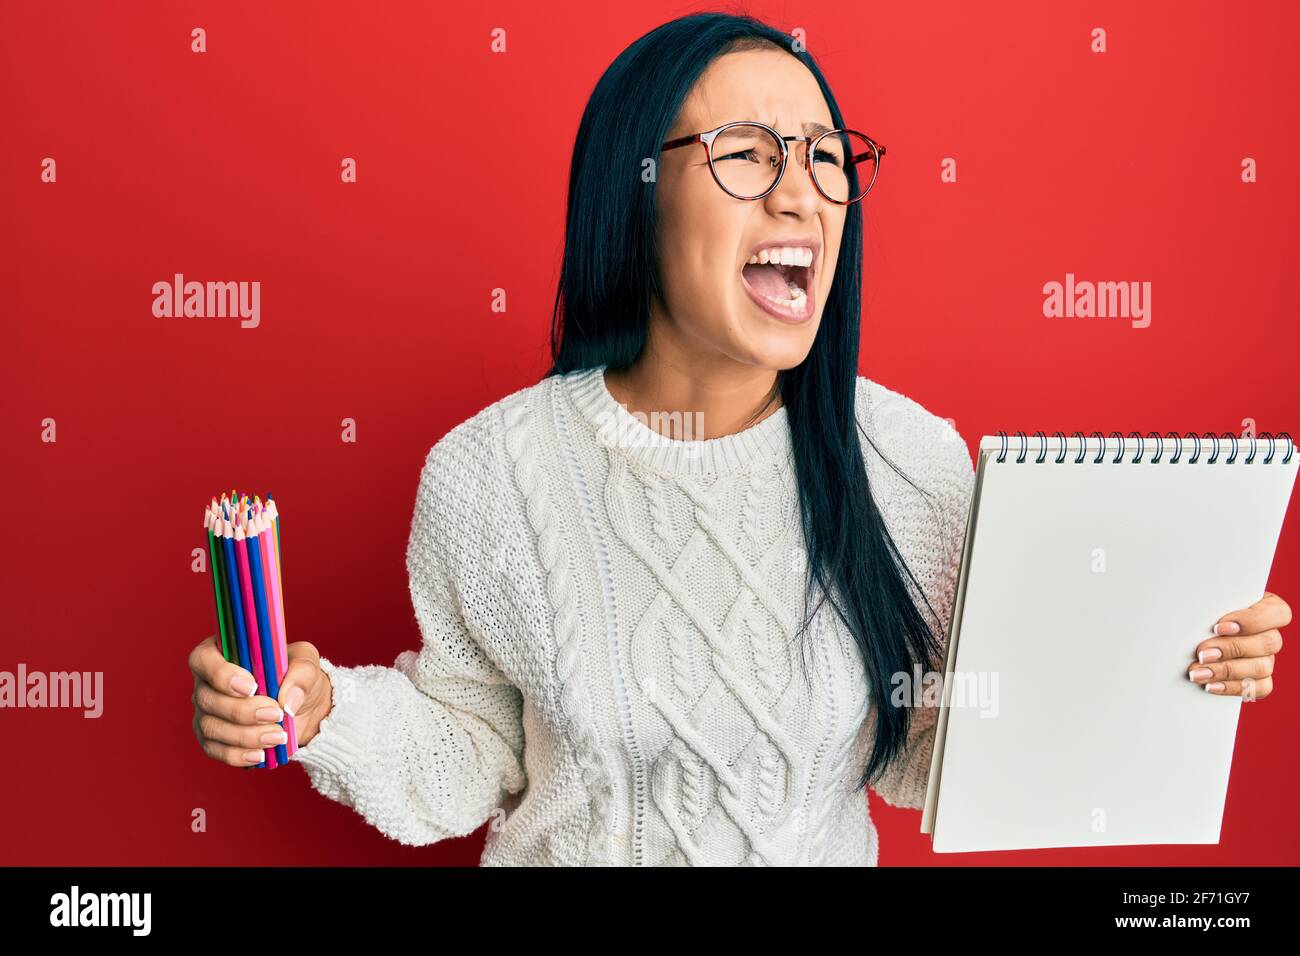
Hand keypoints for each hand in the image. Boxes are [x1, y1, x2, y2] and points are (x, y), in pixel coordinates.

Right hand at [188, 636, 332, 765]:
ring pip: (211, 727)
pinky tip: (261, 754)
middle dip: (242, 710)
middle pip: (207, 698)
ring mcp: (206, 712)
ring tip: (278, 735)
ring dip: (245, 735)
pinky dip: (239, 755)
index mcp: (223, 653)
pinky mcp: (212, 739)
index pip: (203, 659)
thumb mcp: (307, 663)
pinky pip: (215, 750)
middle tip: (276, 714)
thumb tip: (287, 699)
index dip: (221, 674)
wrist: (303, 708)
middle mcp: (207, 682)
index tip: (251, 686)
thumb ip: (302, 673)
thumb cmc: (297, 676)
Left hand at [1188, 592, 1289, 700]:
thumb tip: (1199, 612)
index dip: (1251, 621)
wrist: (1186, 637)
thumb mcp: (1206, 604)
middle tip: (1201, 652)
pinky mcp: (1260, 680)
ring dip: (1227, 670)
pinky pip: (1259, 688)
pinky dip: (1232, 688)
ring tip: (1198, 672)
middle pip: (1268, 643)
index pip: (1278, 613)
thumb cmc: (1198, 612)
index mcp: (1266, 608)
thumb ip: (1212, 607)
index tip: (1218, 627)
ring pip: (1262, 667)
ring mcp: (1267, 658)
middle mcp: (1270, 634)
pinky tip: (1210, 686)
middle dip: (1231, 649)